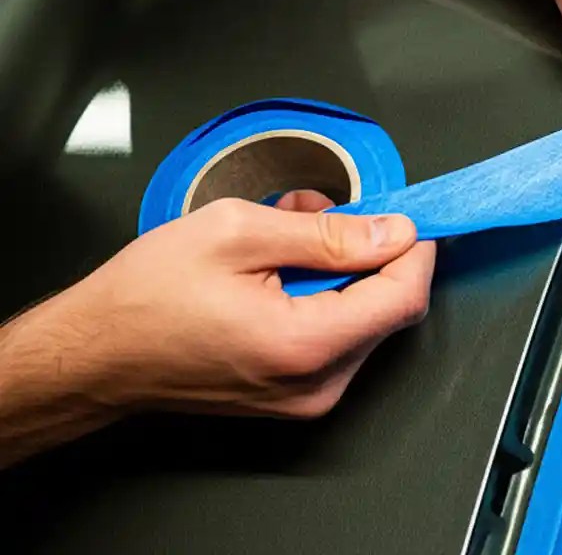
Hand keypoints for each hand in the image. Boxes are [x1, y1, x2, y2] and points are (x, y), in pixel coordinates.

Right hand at [10, 192, 433, 420]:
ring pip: (364, 320)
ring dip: (343, 271)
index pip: (405, 296)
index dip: (415, 248)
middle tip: (324, 216)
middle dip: (371, 252)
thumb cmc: (144, 299)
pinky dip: (324, 297)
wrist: (92, 357)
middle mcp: (317, 384)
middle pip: (389, 309)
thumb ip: (329, 233)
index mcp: (306, 346)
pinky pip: (337, 338)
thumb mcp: (237, 234)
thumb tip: (393, 232)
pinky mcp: (296, 396)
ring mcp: (308, 397)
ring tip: (287, 242)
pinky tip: (281, 274)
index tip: (408, 216)